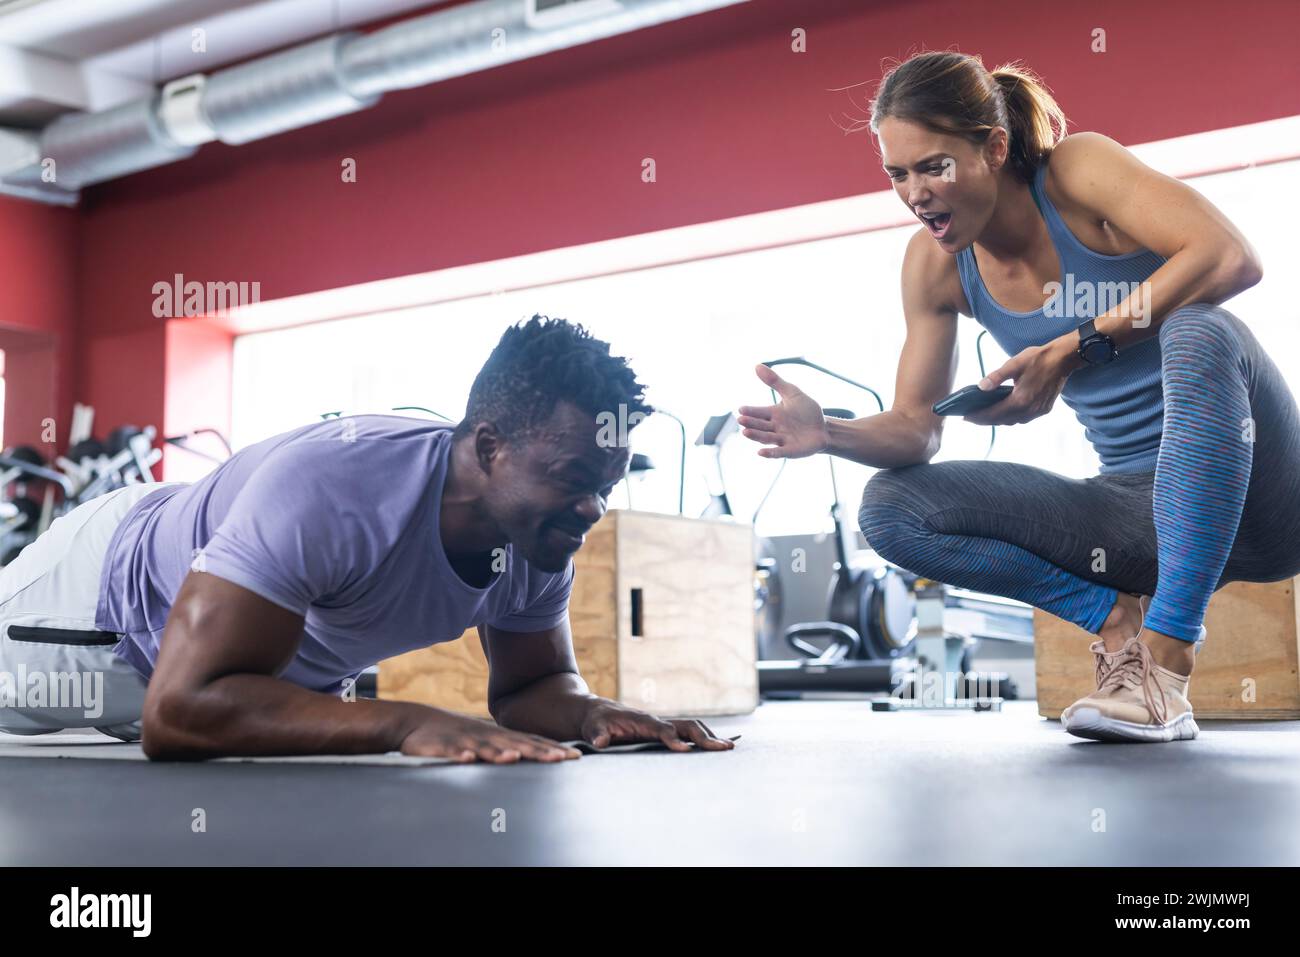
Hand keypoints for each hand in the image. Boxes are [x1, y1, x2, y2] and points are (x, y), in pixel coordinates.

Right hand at [400, 708, 581, 762]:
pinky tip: (466, 759)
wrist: (415, 722)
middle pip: (516, 744)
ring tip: (516, 758)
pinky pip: (451, 751)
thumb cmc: (455, 736)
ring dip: (500, 753)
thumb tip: (532, 761)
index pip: (531, 742)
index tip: (575, 757)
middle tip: (561, 758)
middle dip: (538, 751)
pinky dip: (459, 754)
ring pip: (486, 747)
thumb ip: (507, 750)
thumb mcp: (485, 743)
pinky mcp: (441, 745)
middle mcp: (486, 736)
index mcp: (499, 737)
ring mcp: (464, 739)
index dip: (552, 749)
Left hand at [580, 699, 735, 752]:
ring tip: (728, 748)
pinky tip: (718, 746)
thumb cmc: (596, 721)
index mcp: (642, 720)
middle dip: (704, 737)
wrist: (597, 711)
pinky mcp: (664, 731)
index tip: (686, 750)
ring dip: (709, 737)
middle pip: (686, 726)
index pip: (662, 729)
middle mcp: (657, 720)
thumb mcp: (592, 728)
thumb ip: (598, 734)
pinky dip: (704, 738)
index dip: (673, 739)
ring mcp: (662, 725)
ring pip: (691, 728)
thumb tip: (602, 741)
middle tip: (724, 748)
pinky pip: (688, 733)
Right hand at [737, 364, 829, 458]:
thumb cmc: (807, 411)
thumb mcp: (792, 393)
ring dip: (755, 436)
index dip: (750, 411)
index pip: (758, 412)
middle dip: (750, 423)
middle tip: (741, 420)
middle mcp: (774, 428)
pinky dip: (769, 453)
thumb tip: (757, 365)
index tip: (741, 409)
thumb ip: (775, 381)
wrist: (824, 428)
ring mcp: (781, 440)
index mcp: (773, 414)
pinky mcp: (790, 451)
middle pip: (759, 426)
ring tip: (745, 432)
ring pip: (766, 438)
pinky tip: (760, 453)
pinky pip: (778, 452)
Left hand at [963, 340, 1072, 426]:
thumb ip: (996, 377)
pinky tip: (1003, 410)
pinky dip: (1010, 416)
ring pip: (1013, 421)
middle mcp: (1030, 410)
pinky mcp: (1044, 409)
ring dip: (998, 419)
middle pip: (1002, 421)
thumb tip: (981, 387)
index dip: (978, 417)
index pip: (994, 414)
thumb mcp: (1014, 364)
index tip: (965, 417)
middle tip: (970, 417)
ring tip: (984, 414)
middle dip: (985, 420)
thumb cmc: (1039, 358)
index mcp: (1021, 400)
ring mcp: (1038, 411)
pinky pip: (1023, 418)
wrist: (1064, 358)